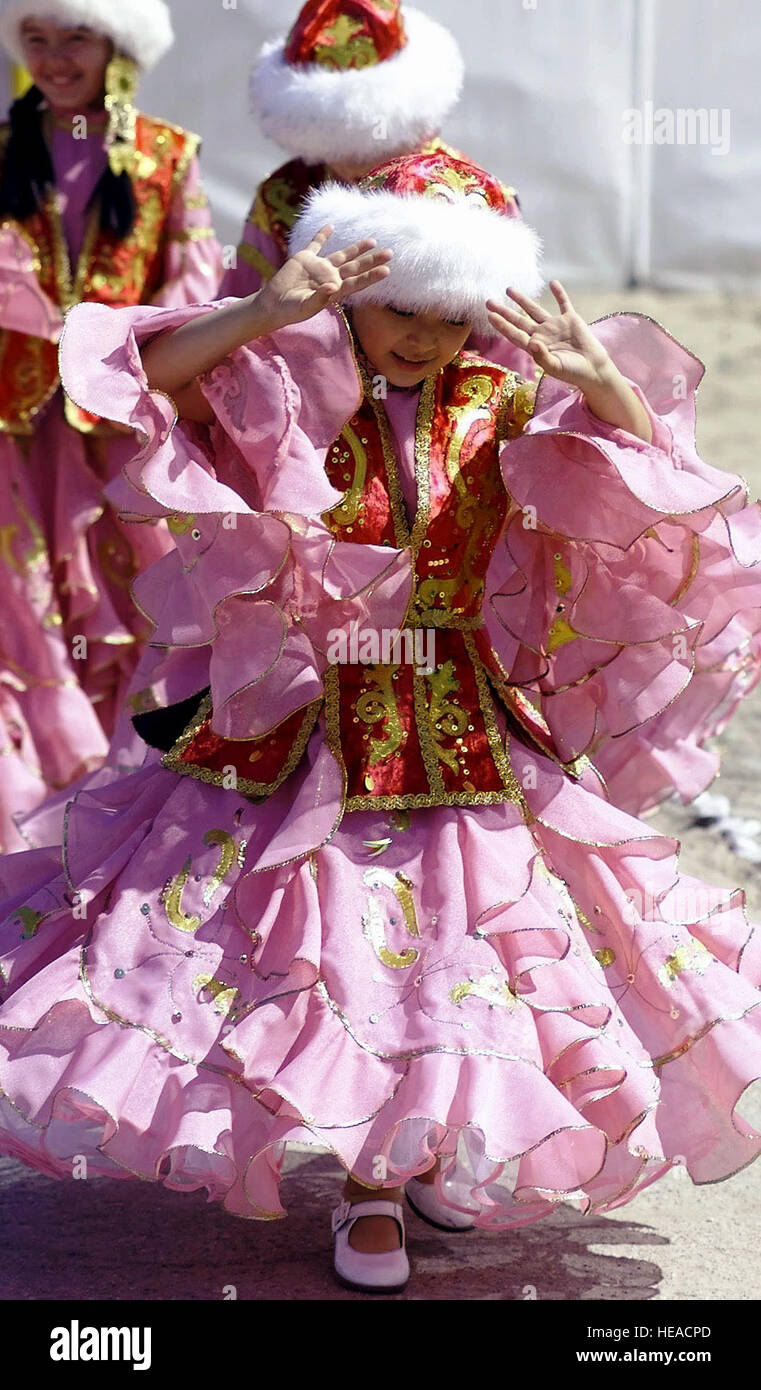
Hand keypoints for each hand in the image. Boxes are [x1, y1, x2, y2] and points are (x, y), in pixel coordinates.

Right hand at [257, 226, 392, 330]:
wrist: (273, 305)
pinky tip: (331, 227)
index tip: (386, 270)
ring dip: (356, 248)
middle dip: (372, 260)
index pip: (357, 282)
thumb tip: (333, 286)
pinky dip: (323, 235)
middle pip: (355, 267)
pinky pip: (316, 244)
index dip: (371, 276)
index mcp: (334, 291)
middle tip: (390, 253)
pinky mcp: (305, 258)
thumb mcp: (306, 307)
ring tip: (372, 241)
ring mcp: (319, 267)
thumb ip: (320, 298)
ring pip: (342, 255)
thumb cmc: (291, 311)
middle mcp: (330, 277)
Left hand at [486, 281, 614, 392]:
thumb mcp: (555, 367)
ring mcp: (555, 326)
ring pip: (535, 309)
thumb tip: (532, 343)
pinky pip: (563, 303)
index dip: (502, 326)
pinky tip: (553, 283)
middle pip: (519, 320)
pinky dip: (559, 293)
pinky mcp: (571, 320)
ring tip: (508, 289)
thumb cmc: (572, 372)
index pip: (515, 334)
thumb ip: (542, 357)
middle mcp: (542, 334)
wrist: (593, 369)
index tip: (490, 317)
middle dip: (504, 311)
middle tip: (489, 302)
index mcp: (536, 347)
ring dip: (522, 300)